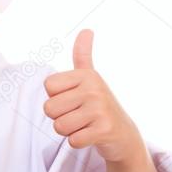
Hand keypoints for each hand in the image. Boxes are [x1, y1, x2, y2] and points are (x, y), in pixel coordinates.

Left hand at [43, 29, 142, 163]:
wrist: (123, 134)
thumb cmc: (99, 105)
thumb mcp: (90, 78)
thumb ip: (83, 55)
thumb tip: (87, 29)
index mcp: (86, 75)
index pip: (48, 86)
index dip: (56, 97)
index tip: (73, 99)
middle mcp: (94, 88)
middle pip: (49, 108)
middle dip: (60, 117)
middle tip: (79, 116)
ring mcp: (100, 108)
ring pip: (59, 126)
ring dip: (69, 131)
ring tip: (85, 125)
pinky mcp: (104, 129)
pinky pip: (73, 140)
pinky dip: (79, 142)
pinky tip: (91, 136)